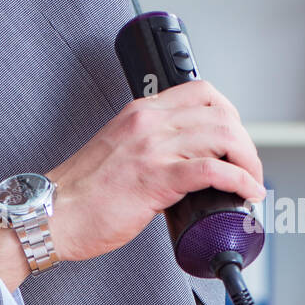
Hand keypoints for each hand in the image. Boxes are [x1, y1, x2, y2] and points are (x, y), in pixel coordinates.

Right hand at [45, 79, 264, 263]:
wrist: (53, 213)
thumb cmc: (81, 192)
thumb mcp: (117, 149)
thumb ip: (148, 144)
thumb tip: (184, 161)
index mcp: (140, 112)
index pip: (201, 91)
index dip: (229, 112)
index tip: (236, 137)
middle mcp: (148, 123)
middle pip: (220, 112)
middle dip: (245, 141)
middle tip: (248, 165)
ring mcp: (152, 148)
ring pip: (223, 136)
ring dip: (249, 160)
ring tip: (251, 180)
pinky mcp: (156, 178)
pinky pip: (213, 170)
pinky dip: (240, 180)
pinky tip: (247, 192)